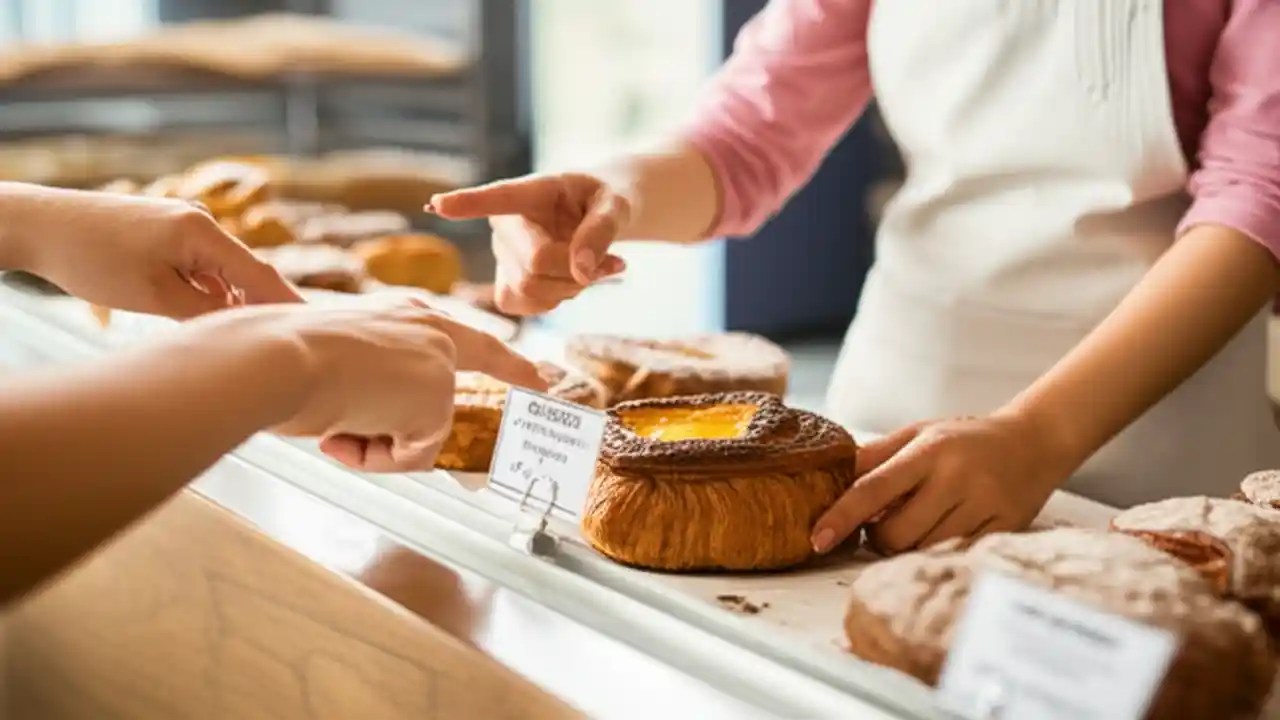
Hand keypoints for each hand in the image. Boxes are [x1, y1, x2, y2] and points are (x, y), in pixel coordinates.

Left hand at [17, 186, 299, 317]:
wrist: (39, 226)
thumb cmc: (92, 258)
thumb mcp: (155, 297)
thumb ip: (205, 313)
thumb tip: (241, 330)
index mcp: (203, 231)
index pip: (261, 275)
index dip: (289, 305)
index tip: (315, 331)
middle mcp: (200, 222)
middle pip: (246, 273)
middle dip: (264, 309)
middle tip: (288, 346)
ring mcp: (182, 225)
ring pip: (223, 273)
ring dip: (233, 304)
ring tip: (250, 340)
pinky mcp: (165, 232)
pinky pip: (202, 266)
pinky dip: (209, 292)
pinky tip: (211, 318)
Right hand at [190, 294, 546, 471]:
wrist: (277, 358)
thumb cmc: (283, 360)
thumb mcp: (333, 366)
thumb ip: (365, 389)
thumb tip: (355, 433)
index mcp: (404, 315)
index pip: (469, 340)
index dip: (507, 361)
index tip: (539, 377)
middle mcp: (431, 329)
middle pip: (455, 389)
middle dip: (438, 419)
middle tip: (518, 402)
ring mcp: (439, 361)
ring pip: (419, 434)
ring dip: (374, 446)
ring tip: (334, 426)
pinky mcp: (438, 396)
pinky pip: (413, 454)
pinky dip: (376, 458)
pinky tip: (345, 432)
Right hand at [429, 173, 629, 314]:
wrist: (601, 215)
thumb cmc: (605, 199)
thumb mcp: (617, 204)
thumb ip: (602, 231)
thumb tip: (581, 271)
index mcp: (530, 192)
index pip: (498, 197)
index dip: (468, 203)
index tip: (439, 204)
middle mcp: (506, 224)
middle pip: (536, 262)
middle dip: (578, 270)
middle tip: (611, 262)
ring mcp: (502, 256)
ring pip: (532, 289)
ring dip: (572, 288)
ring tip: (592, 267)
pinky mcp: (507, 284)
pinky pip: (525, 306)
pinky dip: (558, 301)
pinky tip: (572, 282)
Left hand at [811, 415, 1071, 555]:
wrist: (1034, 441)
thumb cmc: (965, 439)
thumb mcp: (919, 433)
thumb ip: (875, 456)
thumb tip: (829, 476)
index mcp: (929, 451)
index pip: (873, 489)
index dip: (841, 516)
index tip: (816, 538)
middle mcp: (956, 479)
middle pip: (895, 533)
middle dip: (878, 538)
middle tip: (886, 522)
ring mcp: (983, 507)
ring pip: (922, 551)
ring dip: (908, 546)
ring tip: (918, 523)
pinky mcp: (1005, 529)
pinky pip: (955, 557)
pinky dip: (938, 551)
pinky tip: (942, 531)